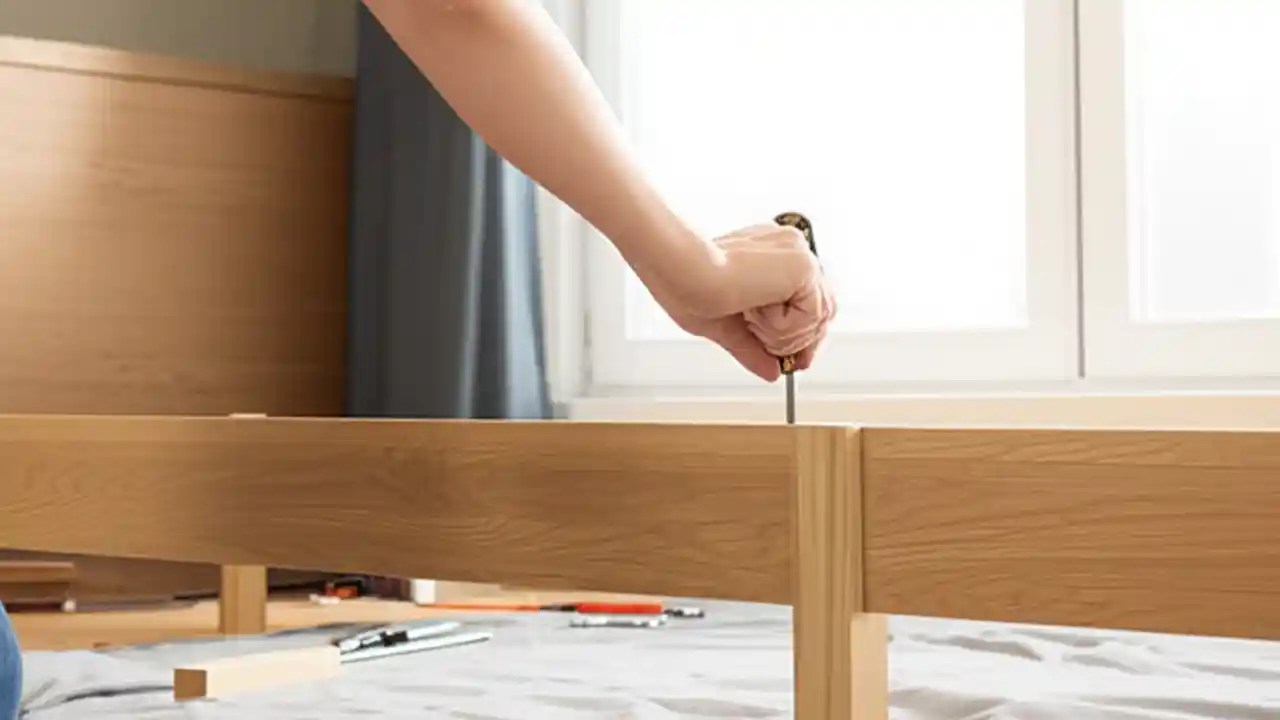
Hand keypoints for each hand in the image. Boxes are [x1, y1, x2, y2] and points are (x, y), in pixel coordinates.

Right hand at [656, 223, 835, 381]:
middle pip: (821, 308)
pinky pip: (813, 314)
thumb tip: (772, 372)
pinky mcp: (803, 265)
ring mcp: (798, 254)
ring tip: (750, 320)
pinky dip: (784, 327)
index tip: (794, 362)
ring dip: (784, 335)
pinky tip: (755, 309)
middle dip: (801, 342)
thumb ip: (753, 346)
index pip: (805, 300)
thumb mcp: (726, 326)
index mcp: (770, 255)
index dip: (801, 334)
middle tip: (785, 362)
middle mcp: (789, 249)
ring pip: (818, 316)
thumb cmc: (685, 287)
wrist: (682, 271)